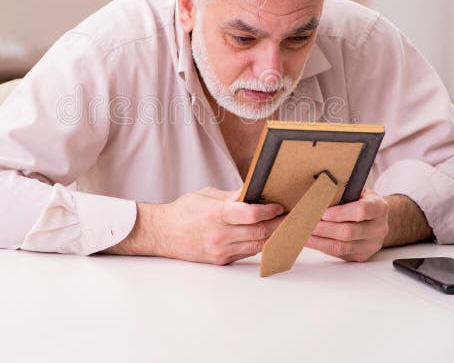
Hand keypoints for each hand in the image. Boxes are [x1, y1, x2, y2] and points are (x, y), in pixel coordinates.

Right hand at [156, 187, 284, 264]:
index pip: (248, 214)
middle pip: (257, 232)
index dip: (268, 211)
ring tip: (283, 225)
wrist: (163, 234)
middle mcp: (218, 235)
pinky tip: (265, 235)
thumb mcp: (205, 195)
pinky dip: (258, 243)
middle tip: (290, 216)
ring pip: (256, 245)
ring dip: (272, 236)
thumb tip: (253, 193)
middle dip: (277, 224)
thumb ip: (231, 197)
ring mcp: (220, 251)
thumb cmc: (184, 211)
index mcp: (214, 214)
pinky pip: (247, 252)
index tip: (279, 206)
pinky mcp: (221, 261)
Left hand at [305, 189, 388, 261]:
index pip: (361, 211)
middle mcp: (378, 228)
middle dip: (323, 228)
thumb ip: (343, 193)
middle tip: (305, 223)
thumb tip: (316, 195)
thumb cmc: (363, 201)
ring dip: (319, 241)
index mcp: (379, 207)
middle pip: (348, 232)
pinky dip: (322, 246)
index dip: (340, 213)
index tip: (323, 213)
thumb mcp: (358, 191)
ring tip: (303, 234)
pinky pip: (339, 253)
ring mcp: (371, 245)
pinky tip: (311, 240)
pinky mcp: (362, 256)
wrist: (377, 218)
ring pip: (341, 246)